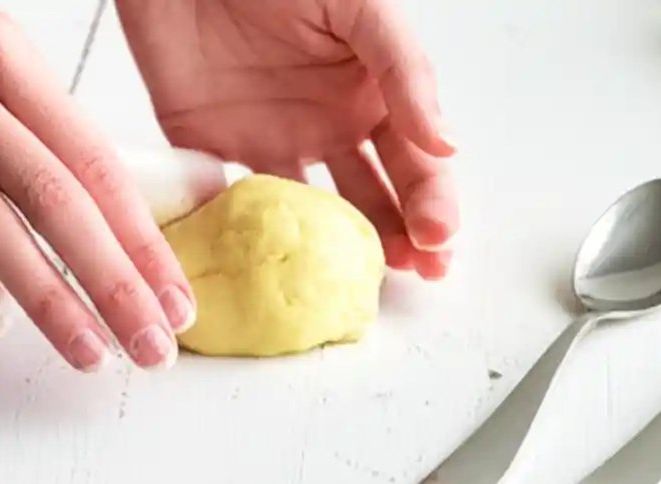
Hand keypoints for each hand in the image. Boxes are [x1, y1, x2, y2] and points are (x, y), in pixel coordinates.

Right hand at [0, 1, 193, 371]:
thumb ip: (46, 132)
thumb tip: (124, 225)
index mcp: (6, 57)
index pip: (97, 167)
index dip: (144, 244)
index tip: (177, 302)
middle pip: (55, 200)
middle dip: (114, 284)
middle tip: (152, 345)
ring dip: (47, 298)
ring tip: (90, 351)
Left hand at [117, 0, 458, 279]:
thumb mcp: (361, 8)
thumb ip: (404, 74)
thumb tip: (447, 146)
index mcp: (374, 97)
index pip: (416, 164)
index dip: (433, 204)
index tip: (437, 240)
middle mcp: (331, 127)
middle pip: (377, 200)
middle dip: (403, 241)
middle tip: (418, 273)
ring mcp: (274, 142)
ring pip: (315, 215)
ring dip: (338, 252)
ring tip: (357, 280)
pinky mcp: (213, 148)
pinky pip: (234, 203)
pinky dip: (249, 236)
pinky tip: (271, 263)